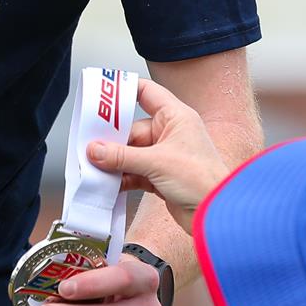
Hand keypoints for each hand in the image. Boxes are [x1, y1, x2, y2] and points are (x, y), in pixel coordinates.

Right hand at [84, 78, 231, 212]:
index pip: (146, 92)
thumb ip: (122, 156)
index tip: (100, 95)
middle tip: (89, 145)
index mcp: (176, 117)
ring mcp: (164, 155)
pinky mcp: (160, 176)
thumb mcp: (157, 163)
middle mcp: (170, 133)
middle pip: (130, 129)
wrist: (216, 215)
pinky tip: (108, 183)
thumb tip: (95, 150)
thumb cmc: (203, 180)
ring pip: (130, 152)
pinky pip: (133, 171)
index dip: (123, 91)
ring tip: (95, 167)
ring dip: (114, 161)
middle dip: (111, 140)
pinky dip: (121, 177)